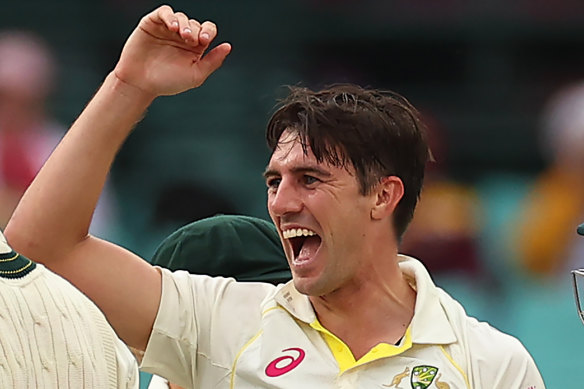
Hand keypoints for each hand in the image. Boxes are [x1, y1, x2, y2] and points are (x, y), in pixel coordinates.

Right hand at [113, 5, 230, 97]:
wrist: (141, 83)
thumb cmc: (167, 82)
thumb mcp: (196, 75)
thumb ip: (213, 61)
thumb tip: (228, 47)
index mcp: (195, 47)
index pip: (207, 30)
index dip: (208, 31)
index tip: (204, 41)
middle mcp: (182, 37)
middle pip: (195, 23)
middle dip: (195, 30)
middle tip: (190, 40)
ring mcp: (167, 29)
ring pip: (181, 16)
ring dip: (184, 23)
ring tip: (181, 35)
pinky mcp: (152, 24)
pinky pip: (164, 12)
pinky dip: (170, 16)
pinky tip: (172, 27)